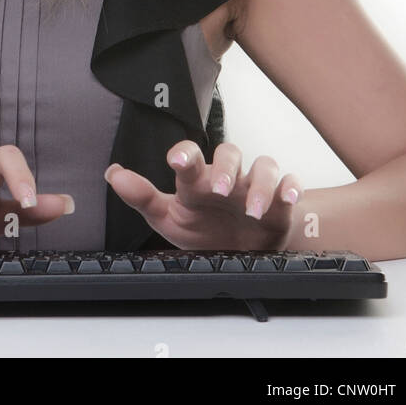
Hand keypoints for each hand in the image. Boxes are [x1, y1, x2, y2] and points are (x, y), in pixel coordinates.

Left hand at [105, 141, 303, 250]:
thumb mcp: (169, 219)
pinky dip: (292, 187)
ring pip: (263, 166)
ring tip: (253, 209)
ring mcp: (254, 188)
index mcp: (198, 180)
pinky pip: (291, 183)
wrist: (241, 252)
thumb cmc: (204, 229)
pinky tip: (288, 198)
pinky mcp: (280, 203)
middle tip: (220, 190)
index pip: (190, 156)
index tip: (176, 162)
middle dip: (226, 168)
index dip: (184, 155)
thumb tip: (113, 174)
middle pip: (230, 153)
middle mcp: (228, 178)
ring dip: (260, 184)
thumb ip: (143, 197)